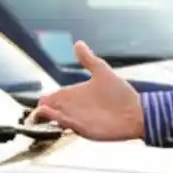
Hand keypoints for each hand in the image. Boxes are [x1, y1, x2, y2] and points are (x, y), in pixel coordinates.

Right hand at [27, 41, 143, 141]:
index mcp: (77, 94)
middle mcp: (75, 108)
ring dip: (49, 116)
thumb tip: (77, 43)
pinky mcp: (85, 130)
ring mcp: (79, 119)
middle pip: (53, 109)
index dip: (47, 99)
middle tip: (36, 110)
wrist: (136, 112)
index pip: (55, 97)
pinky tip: (54, 115)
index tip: (41, 100)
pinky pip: (69, 125)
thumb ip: (88, 60)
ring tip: (41, 112)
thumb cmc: (121, 94)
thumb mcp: (103, 72)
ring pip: (58, 118)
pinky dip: (60, 121)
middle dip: (43, 111)